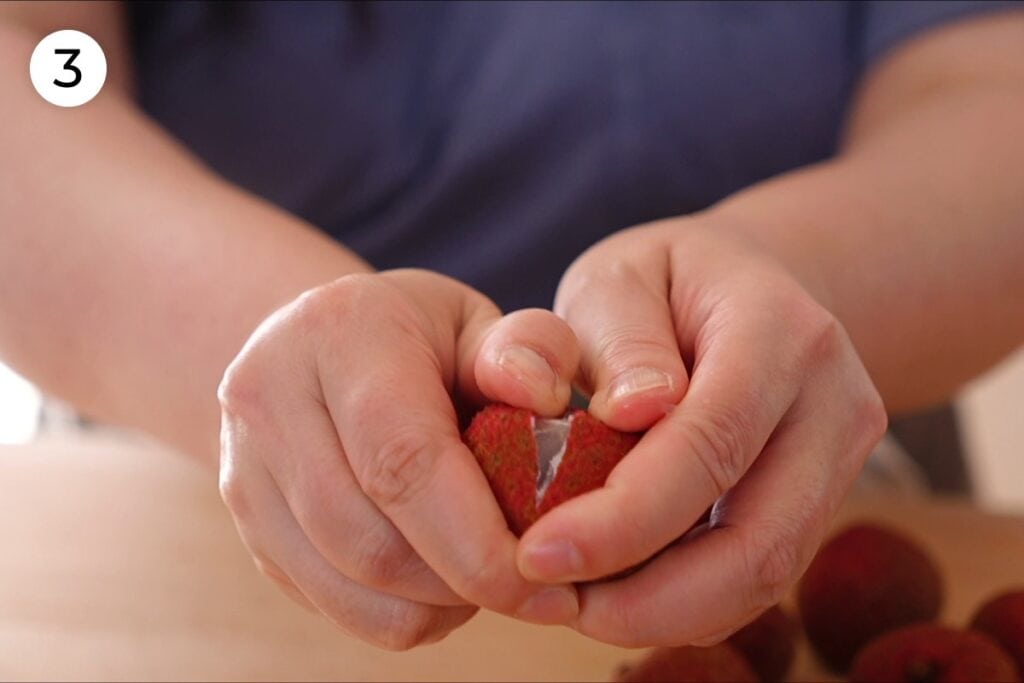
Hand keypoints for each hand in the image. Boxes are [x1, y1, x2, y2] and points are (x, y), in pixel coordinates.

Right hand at [217, 269, 581, 648]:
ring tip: (486, 568)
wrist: (316, 344)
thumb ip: (530, 345)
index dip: (475, 543)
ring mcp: (244, 468)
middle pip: (370, 542)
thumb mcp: (482, 320)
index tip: (542, 583)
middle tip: (533, 583)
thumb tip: (543, 394)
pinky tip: (440, 576)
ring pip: (350, 586)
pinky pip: (333, 605)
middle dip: (465, 583)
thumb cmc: (419, 337)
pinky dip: (402, 612)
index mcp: (337, 332)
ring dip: (437, 602)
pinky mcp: (248, 525)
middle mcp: (269, 397)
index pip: (402, 462)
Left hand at [516, 218, 886, 646]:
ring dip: (666, 611)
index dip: (625, 517)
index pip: (711, 443)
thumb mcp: (620, 276)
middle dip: (650, 597)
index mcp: (783, 331)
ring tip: (579, 604)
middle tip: (556, 604)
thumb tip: (631, 413)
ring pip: (766, 576)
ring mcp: (841, 461)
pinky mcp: (822, 504)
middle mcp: (834, 403)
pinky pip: (760, 577)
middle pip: (760, 539)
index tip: (537, 554)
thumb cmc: (667, 281)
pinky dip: (688, 602)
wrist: (750, 288)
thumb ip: (617, 338)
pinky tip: (622, 591)